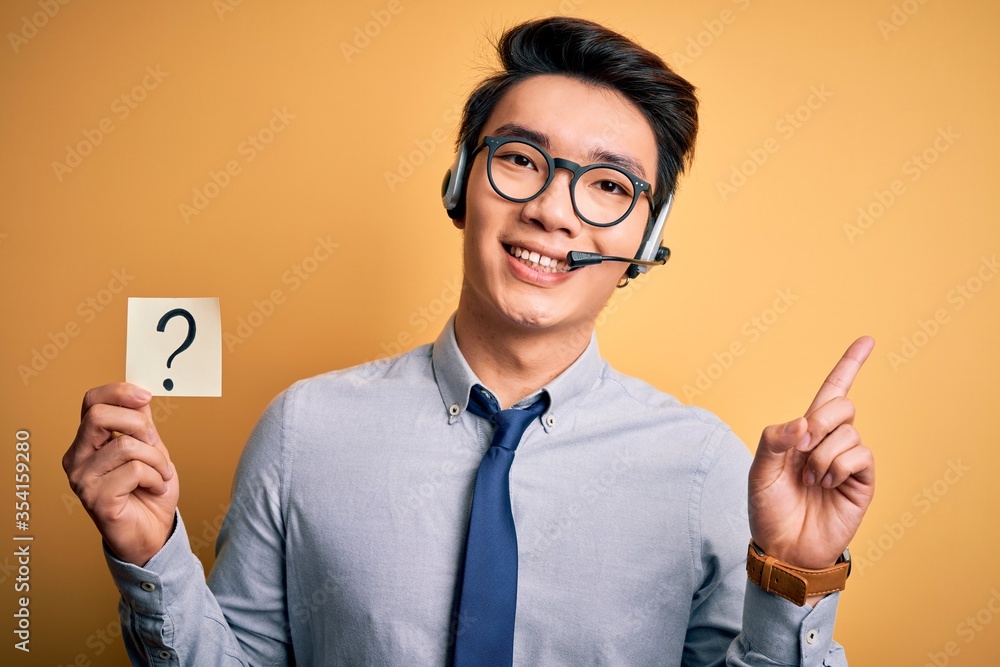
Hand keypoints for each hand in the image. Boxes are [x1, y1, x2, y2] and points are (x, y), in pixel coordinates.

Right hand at [62, 383, 178, 565]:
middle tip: (156, 443)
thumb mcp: (150, 448)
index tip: (145, 397)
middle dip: (139, 424)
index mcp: (87, 442)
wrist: (153, 532)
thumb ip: (141, 423)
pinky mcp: (96, 499)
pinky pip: (135, 471)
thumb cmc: (149, 490)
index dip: (118, 392)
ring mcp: (82, 480)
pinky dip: (156, 478)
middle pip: (99, 416)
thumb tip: (140, 393)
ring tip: (161, 474)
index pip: (91, 402)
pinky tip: (155, 489)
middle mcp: (76, 459)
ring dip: (157, 458)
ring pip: (125, 445)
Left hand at [748, 337, 874, 570]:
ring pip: (848, 432)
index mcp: (804, 432)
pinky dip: (837, 466)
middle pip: (840, 404)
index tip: (867, 340)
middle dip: (820, 419)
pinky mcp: (862, 481)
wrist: (783, 548)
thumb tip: (803, 423)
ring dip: (822, 455)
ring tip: (809, 480)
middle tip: (802, 446)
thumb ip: (773, 440)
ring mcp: (848, 460)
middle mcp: (830, 441)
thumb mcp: (758, 471)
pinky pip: (860, 455)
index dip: (849, 365)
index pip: (832, 391)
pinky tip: (825, 484)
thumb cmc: (768, 509)